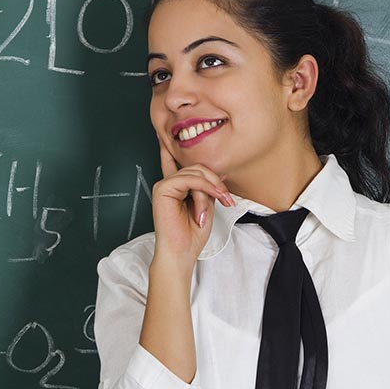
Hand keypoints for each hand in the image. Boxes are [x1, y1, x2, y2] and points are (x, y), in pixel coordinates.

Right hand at [150, 133, 234, 266]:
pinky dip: (204, 188)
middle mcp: (169, 183)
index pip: (175, 162)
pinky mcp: (162, 189)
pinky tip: (209, 202)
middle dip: (215, 182)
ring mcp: (164, 185)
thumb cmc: (192, 234)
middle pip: (198, 167)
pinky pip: (189, 178)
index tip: (166, 136)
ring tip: (220, 205)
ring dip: (212, 188)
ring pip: (196, 172)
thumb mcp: (206, 205)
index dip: (171, 148)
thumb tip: (218, 174)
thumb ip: (208, 188)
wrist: (182, 252)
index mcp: (176, 187)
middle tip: (227, 200)